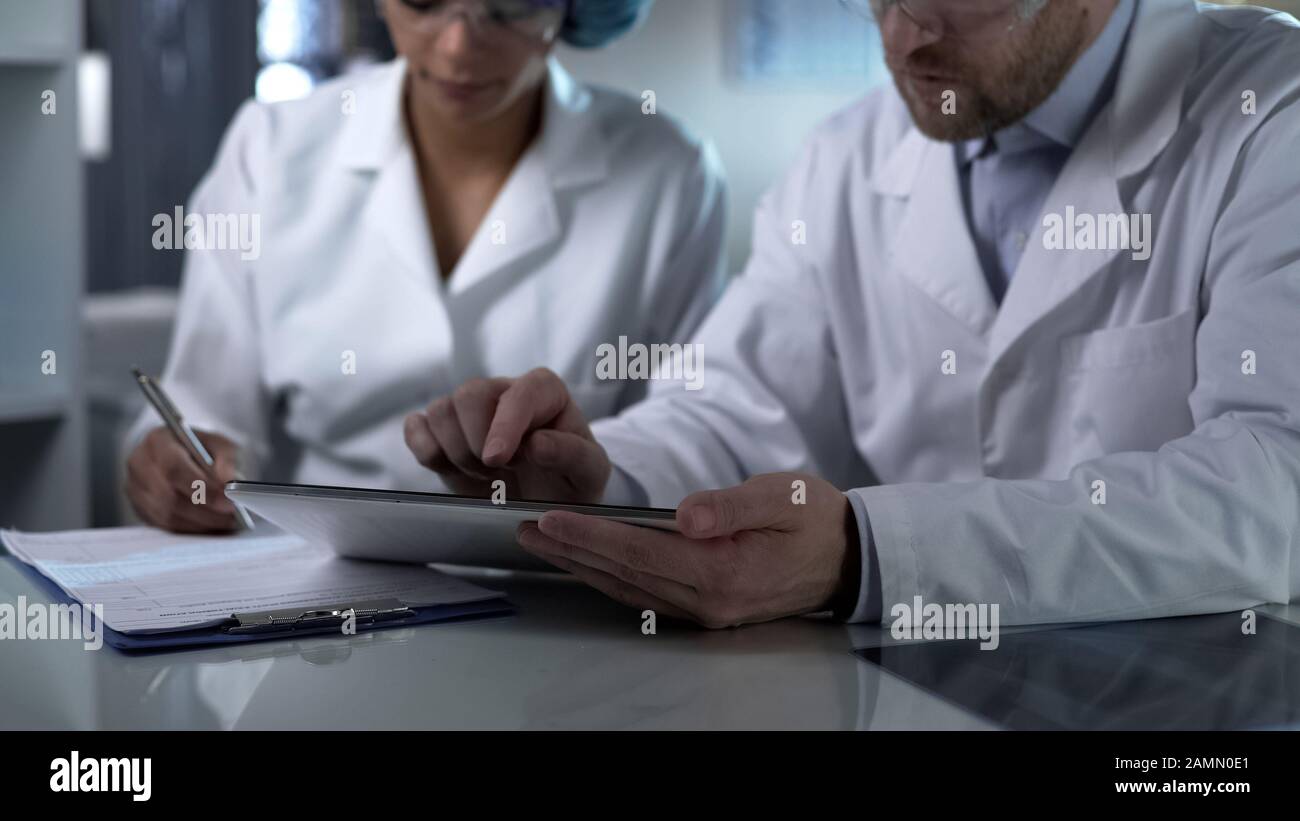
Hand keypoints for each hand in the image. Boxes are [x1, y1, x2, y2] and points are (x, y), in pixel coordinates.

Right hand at [126, 427, 241, 532]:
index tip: (228, 500)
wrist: (184, 454)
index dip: (202, 487)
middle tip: (232, 515)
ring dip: (201, 522)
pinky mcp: (140, 509)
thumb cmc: (202, 448)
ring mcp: (136, 489)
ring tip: (227, 521)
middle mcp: (139, 464)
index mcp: (157, 441)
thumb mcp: (220, 444)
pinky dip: (192, 528)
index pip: (174, 468)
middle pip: (169, 496)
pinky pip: (165, 526)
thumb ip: (226, 459)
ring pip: (167, 515)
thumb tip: (228, 481)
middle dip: (205, 509)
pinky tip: (213, 525)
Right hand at [403, 368, 611, 502]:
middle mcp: (503, 391)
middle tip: (500, 470)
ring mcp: (469, 409)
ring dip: (457, 452)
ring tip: (486, 475)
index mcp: (545, 391)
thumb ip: (573, 455)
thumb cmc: (572, 479)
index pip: (520, 393)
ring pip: (441, 411)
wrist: (547, 500)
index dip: (505, 425)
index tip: (498, 459)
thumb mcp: (590, 472)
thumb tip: (537, 443)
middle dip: (478, 442)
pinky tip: (451, 469)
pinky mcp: (442, 430)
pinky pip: (416, 426)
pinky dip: (425, 450)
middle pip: (470, 394)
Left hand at [516, 473, 858, 627]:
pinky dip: (609, 578)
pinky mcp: (704, 608)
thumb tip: (687, 515)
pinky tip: (587, 564)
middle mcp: (709, 600)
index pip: (642, 552)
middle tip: (525, 529)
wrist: (848, 559)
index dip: (593, 535)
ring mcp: (705, 611)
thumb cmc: (815, 520)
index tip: (552, 519)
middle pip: (624, 574)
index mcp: (724, 571)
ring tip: (541, 544)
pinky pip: (644, 595)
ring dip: (582, 566)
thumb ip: (732, 505)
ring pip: (628, 588)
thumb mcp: (783, 498)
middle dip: (571, 550)